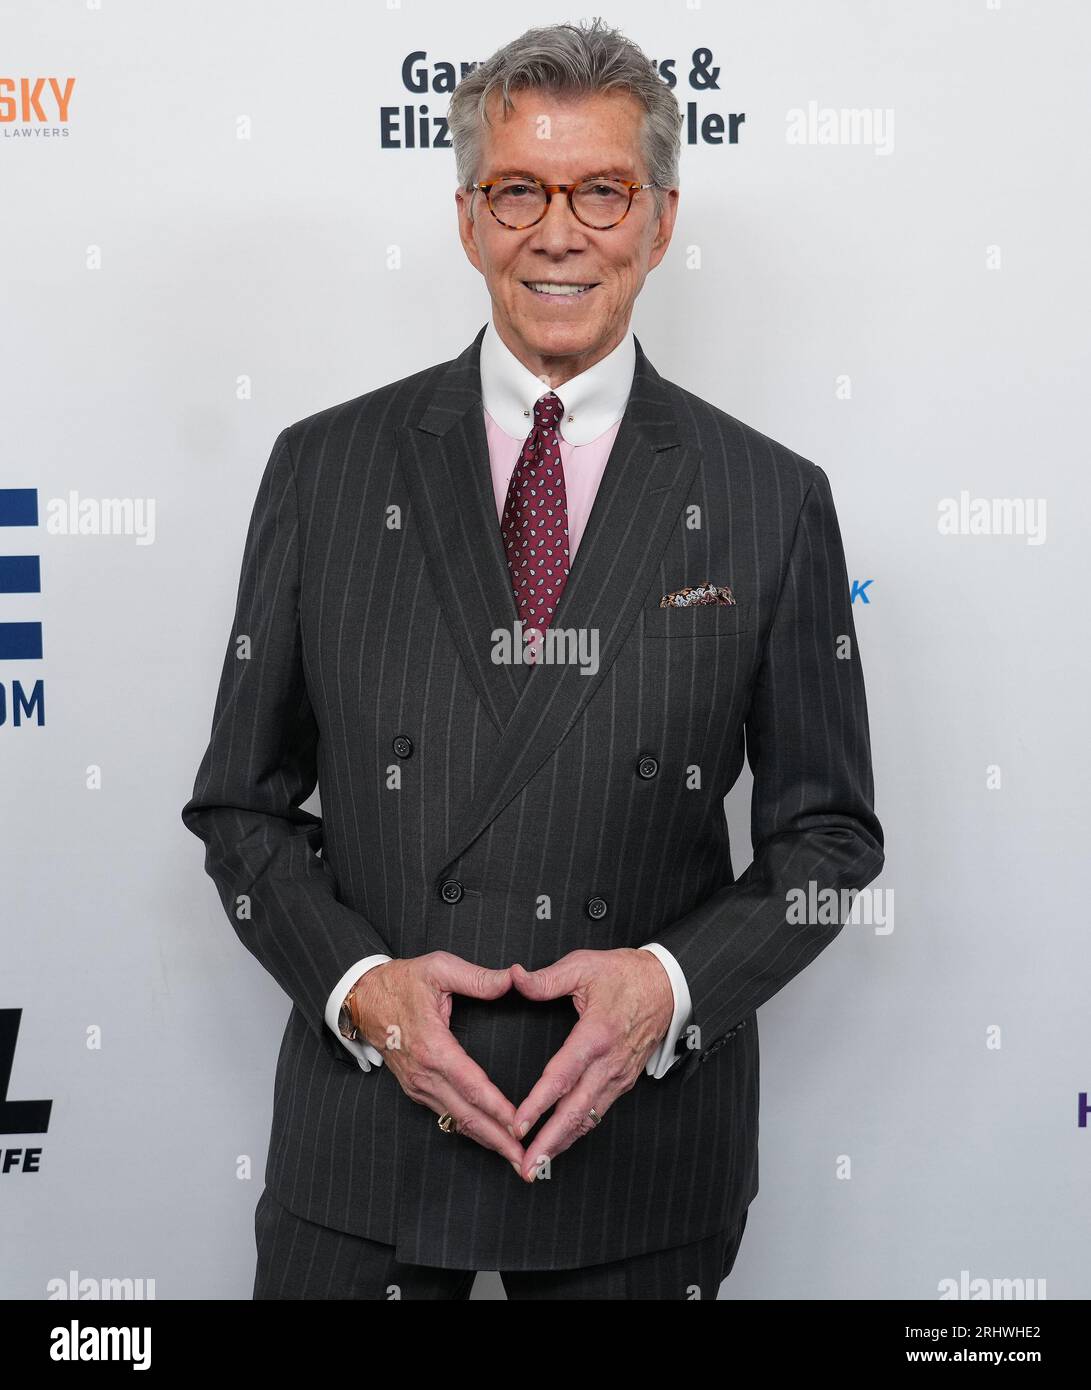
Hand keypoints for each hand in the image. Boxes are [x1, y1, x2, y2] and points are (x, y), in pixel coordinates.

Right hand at [350, 952, 526, 1171]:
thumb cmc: (402, 981)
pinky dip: (470, 1130)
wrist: (362, 997)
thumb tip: (512, 979)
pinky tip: (490, 1139)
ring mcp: (418, 1085)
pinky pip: (446, 1115)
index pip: (471, 1085)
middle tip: (527, 1161)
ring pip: (456, 1122)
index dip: (497, 1108)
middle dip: (498, 1140)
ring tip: (515, 1157)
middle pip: (466, 1116)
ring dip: (487, 1141)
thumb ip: (477, 977)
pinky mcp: (416, 1089)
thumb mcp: (439, 968)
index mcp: (432, 1046)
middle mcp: (424, 1074)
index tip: (521, 1125)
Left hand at [507, 948, 674, 1180]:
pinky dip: (578, 1132)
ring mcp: (619, 1076)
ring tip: (538, 1166)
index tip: (518, 1125)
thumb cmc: (625, 974)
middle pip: (576, 1112)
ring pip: (589, 1118)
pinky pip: (598, 1112)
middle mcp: (609, 1063)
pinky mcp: (624, 1081)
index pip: (562, 1076)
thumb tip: (514, 978)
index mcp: (596, 1035)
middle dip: (549, 1142)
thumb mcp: (584, 966)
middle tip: (527, 1168)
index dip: (538, 1103)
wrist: (667, 986)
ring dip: (563, 1144)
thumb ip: (546, 979)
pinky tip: (560, 1143)